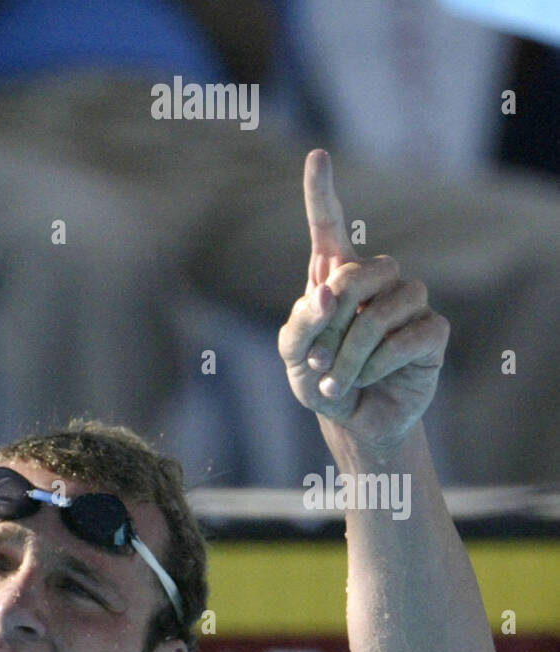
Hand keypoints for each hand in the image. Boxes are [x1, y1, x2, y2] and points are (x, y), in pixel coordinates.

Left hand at [278, 149, 448, 453]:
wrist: (352, 419)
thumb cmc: (320, 380)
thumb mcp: (294, 355)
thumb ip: (303, 321)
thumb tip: (330, 289)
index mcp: (335, 277)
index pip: (329, 228)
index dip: (321, 193)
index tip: (315, 156)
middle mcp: (376, 280)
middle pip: (360, 273)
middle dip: (333, 324)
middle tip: (318, 363)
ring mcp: (408, 302)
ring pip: (383, 312)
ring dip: (351, 355)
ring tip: (336, 381)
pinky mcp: (432, 330)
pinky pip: (406, 338)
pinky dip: (377, 365)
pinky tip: (368, 380)